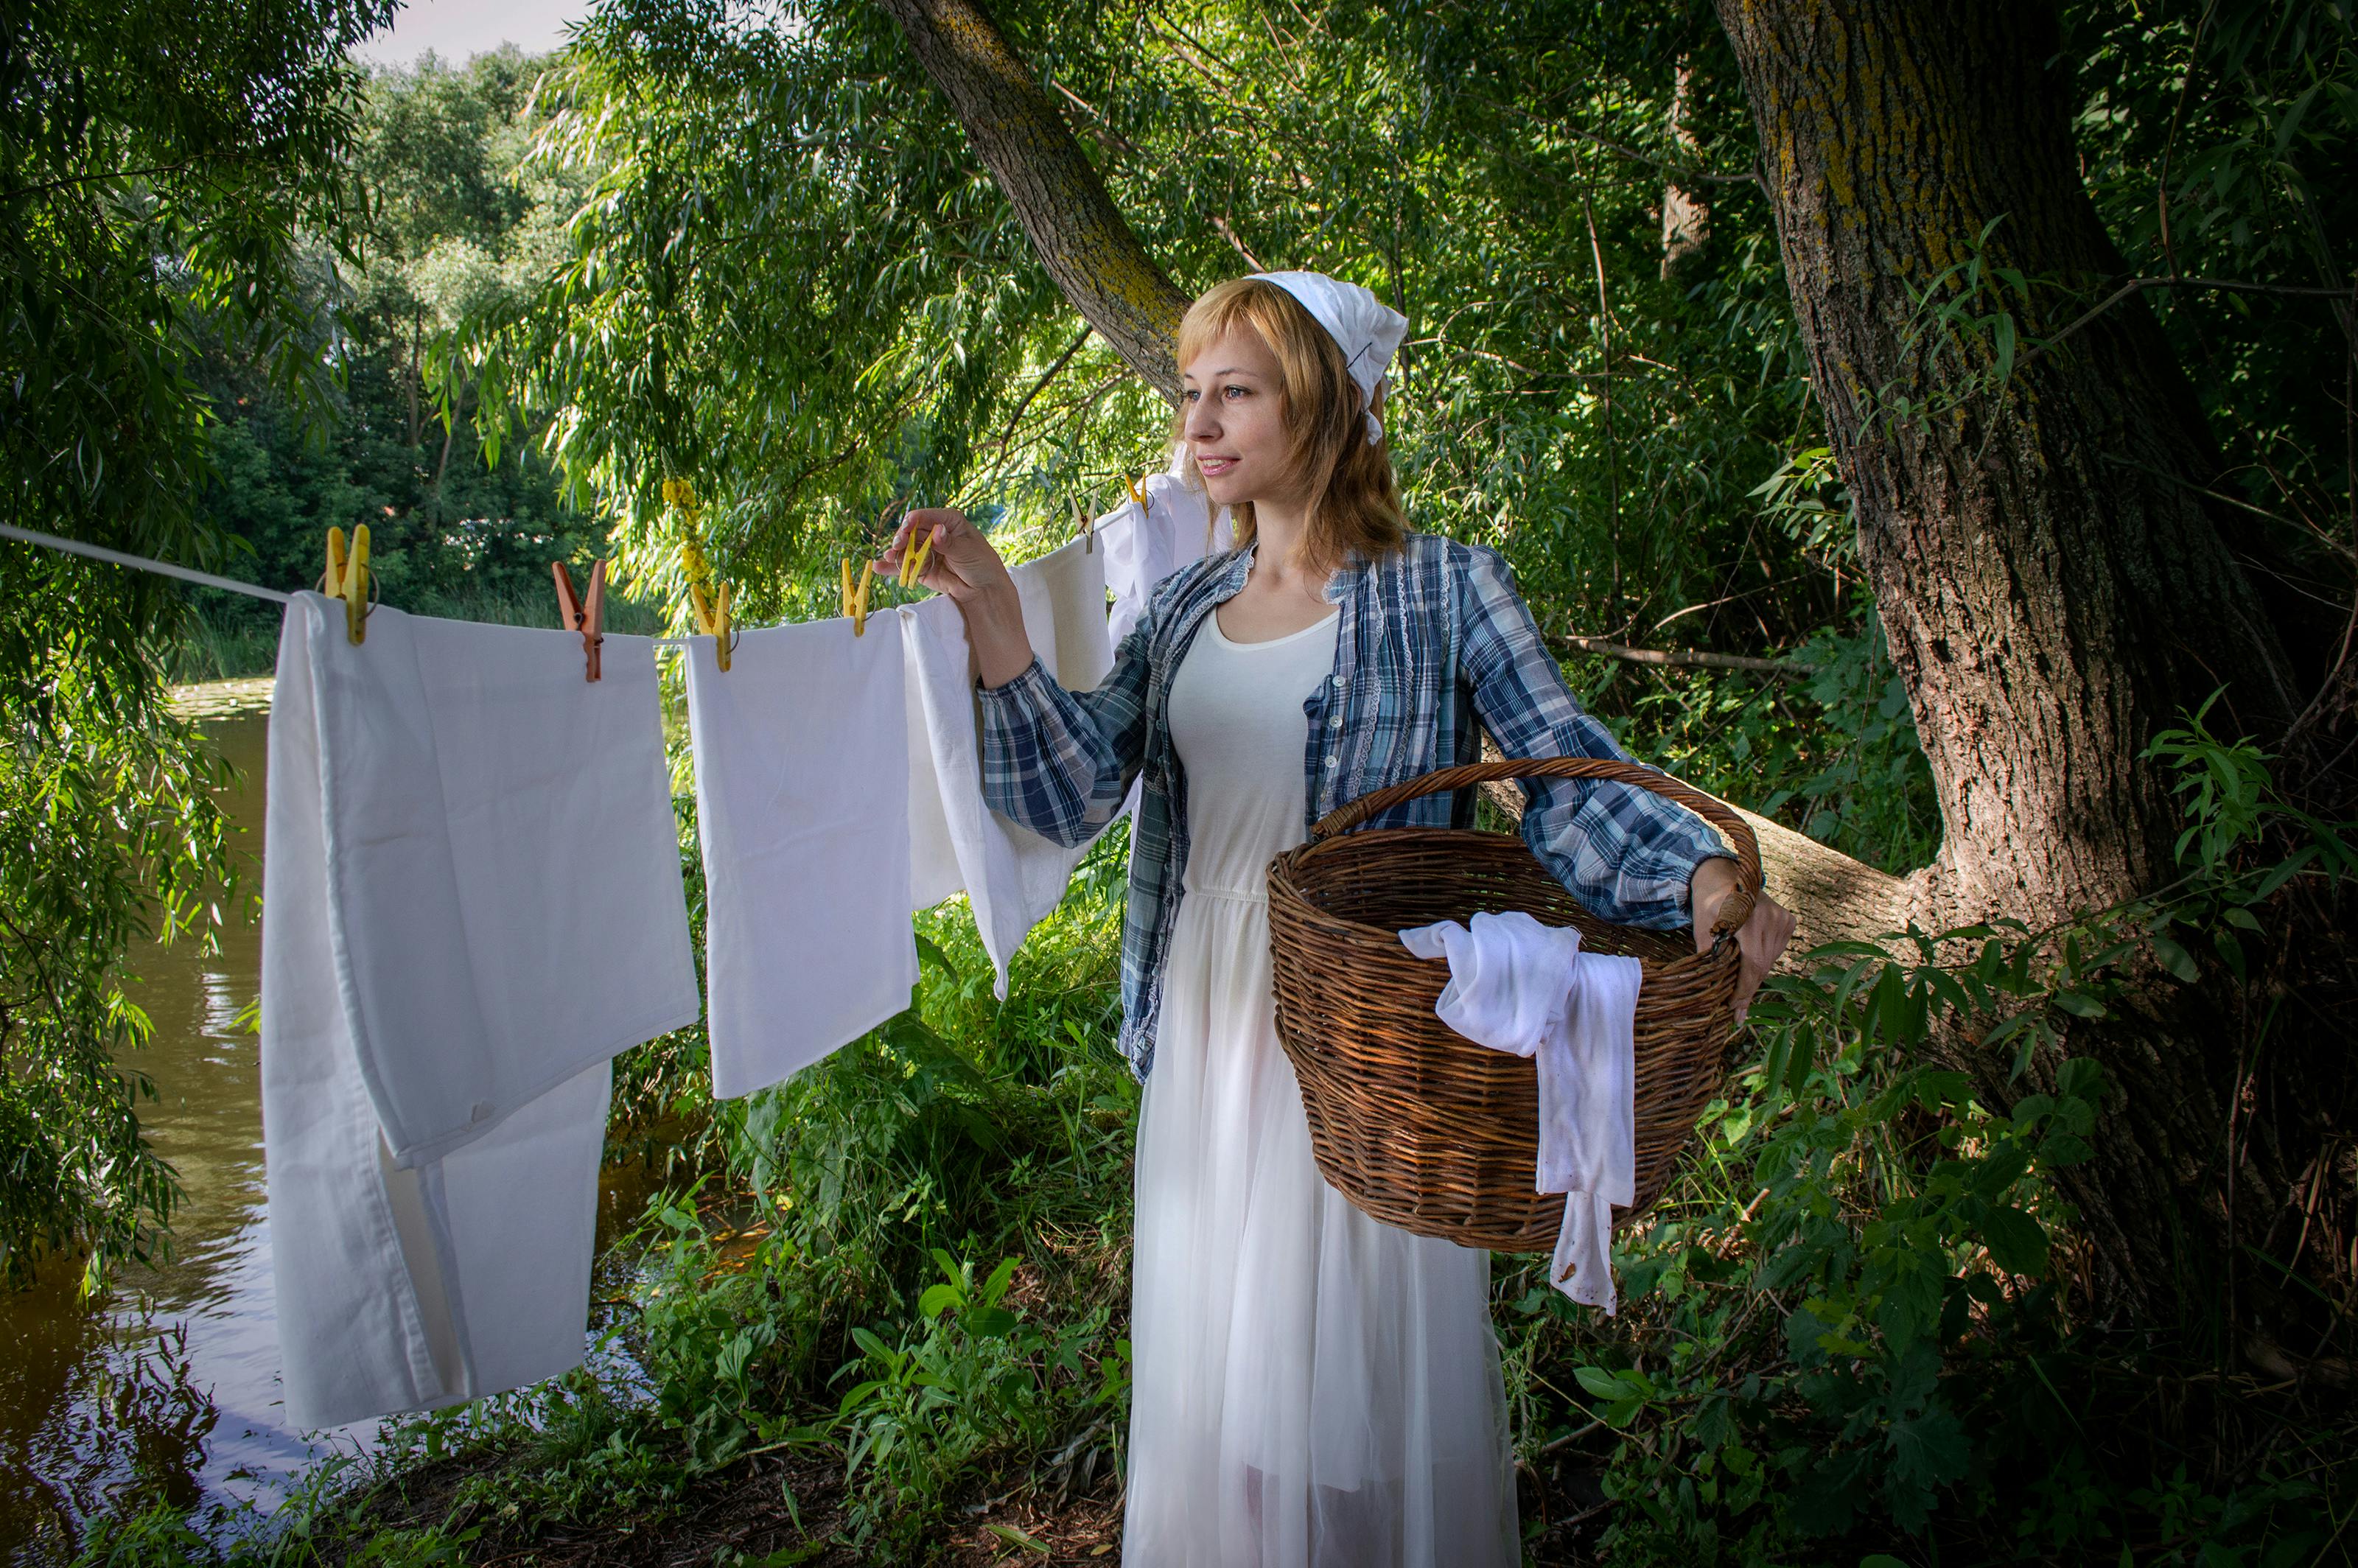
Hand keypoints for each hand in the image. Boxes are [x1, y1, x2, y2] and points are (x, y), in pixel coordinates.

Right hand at [874, 507, 1012, 607]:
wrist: (983, 589)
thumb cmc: (981, 564)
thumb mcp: (967, 551)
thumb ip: (949, 543)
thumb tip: (937, 532)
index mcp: (948, 521)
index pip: (925, 517)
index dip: (913, 521)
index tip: (906, 529)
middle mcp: (934, 533)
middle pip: (911, 532)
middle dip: (902, 538)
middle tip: (898, 545)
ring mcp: (926, 550)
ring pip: (905, 549)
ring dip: (895, 553)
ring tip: (889, 557)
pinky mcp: (921, 568)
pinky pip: (904, 566)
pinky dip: (892, 568)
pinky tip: (879, 567)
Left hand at [1689, 857, 1796, 1022]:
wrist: (1723, 878)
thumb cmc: (1709, 905)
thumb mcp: (1702, 928)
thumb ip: (1709, 956)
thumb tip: (1712, 991)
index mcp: (1749, 918)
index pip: (1752, 964)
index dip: (1744, 990)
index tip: (1735, 1009)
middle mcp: (1771, 917)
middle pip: (1763, 966)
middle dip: (1748, 989)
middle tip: (1737, 1010)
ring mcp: (1783, 918)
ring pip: (1771, 961)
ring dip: (1755, 975)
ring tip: (1739, 985)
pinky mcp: (1789, 920)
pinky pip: (1777, 951)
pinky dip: (1763, 960)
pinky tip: (1750, 959)